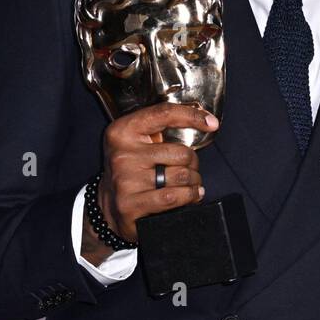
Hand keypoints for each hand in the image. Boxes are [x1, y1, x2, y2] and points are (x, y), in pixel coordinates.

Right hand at [83, 103, 217, 260]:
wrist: (108, 205)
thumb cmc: (131, 170)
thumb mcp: (139, 142)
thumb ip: (162, 128)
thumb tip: (206, 120)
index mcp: (123, 131)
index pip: (164, 114)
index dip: (192, 116)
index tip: (212, 122)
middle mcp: (122, 154)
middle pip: (182, 152)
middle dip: (193, 163)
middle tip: (188, 169)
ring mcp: (125, 180)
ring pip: (182, 176)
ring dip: (193, 182)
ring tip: (188, 184)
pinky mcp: (131, 204)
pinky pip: (174, 196)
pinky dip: (189, 196)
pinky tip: (191, 195)